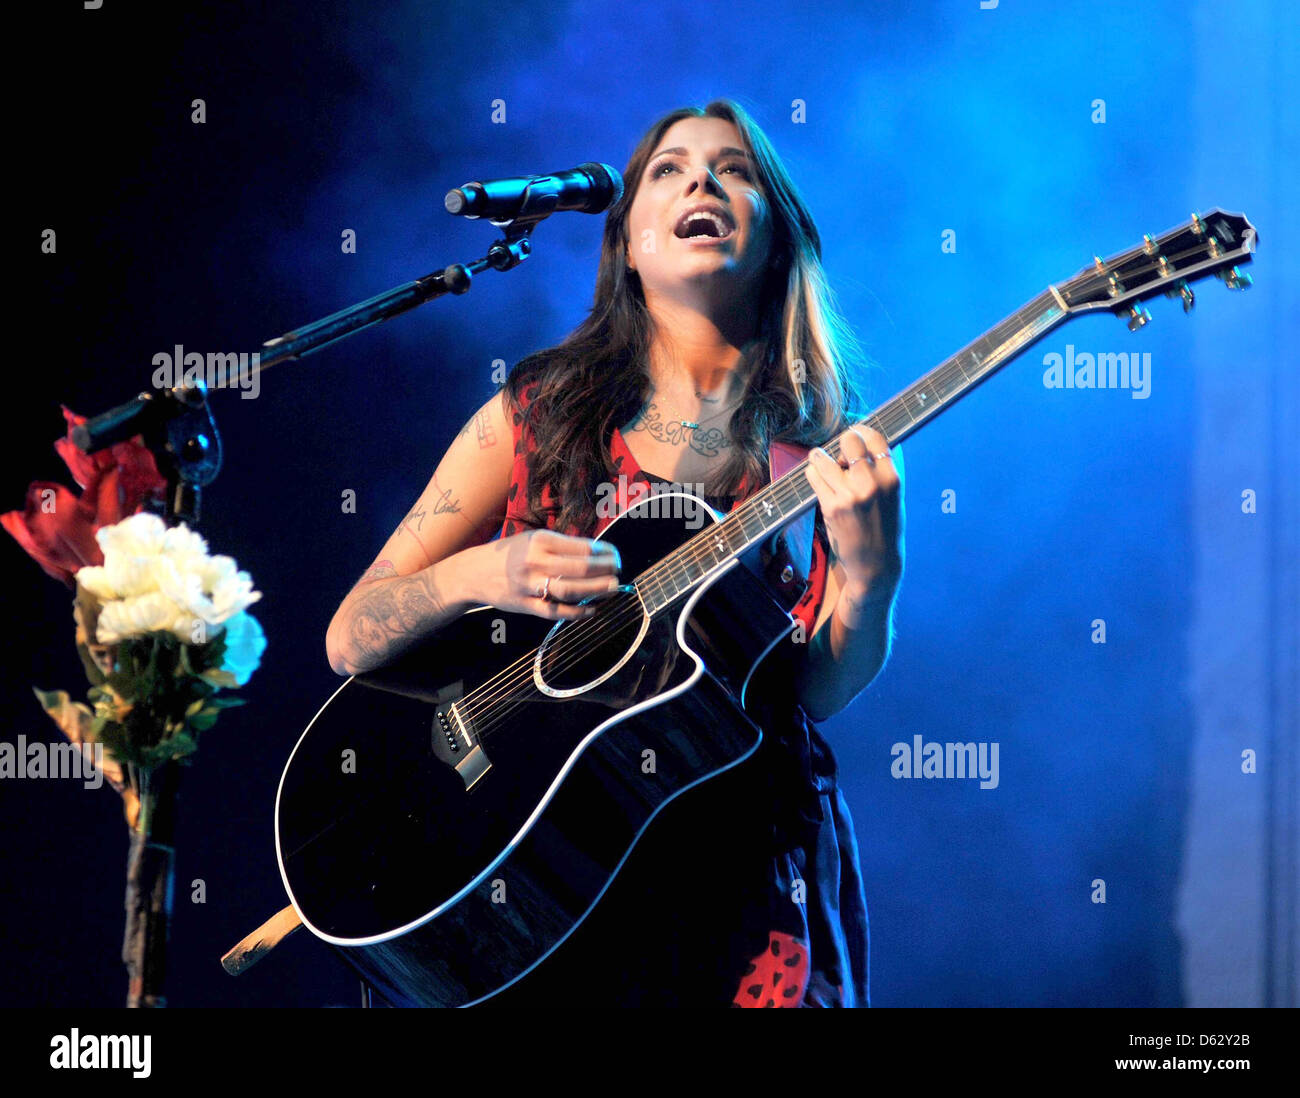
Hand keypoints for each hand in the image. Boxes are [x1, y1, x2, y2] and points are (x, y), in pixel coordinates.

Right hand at [474, 528, 622, 620]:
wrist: (474, 572)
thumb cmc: (510, 554)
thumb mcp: (532, 539)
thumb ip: (560, 545)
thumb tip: (596, 552)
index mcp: (540, 541)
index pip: (581, 547)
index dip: (603, 552)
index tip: (615, 555)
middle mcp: (535, 561)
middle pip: (580, 568)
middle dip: (605, 570)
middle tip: (618, 571)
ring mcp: (529, 585)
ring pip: (570, 590)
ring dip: (596, 590)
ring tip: (612, 588)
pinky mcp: (524, 604)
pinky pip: (554, 611)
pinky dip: (575, 613)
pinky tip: (591, 610)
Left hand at [804, 424, 904, 604]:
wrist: (876, 564)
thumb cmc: (885, 527)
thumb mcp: (895, 496)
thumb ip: (885, 469)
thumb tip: (870, 440)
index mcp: (892, 478)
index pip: (875, 437)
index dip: (861, 431)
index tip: (855, 434)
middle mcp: (872, 484)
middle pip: (848, 440)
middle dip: (840, 443)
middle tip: (839, 454)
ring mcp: (849, 495)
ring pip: (823, 457)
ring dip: (820, 458)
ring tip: (823, 465)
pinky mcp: (831, 507)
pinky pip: (813, 476)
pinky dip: (813, 474)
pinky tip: (819, 480)